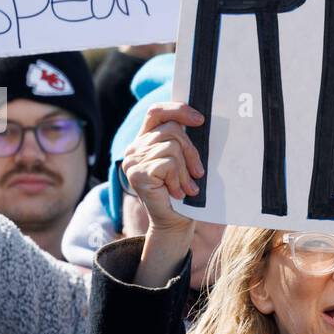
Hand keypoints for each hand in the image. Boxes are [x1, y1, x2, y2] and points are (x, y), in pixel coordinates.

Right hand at [124, 102, 205, 286]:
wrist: (174, 223)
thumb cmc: (183, 192)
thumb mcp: (183, 161)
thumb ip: (182, 141)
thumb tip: (200, 120)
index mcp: (145, 140)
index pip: (157, 112)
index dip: (178, 110)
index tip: (200, 120)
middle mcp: (135, 148)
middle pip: (171, 130)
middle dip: (191, 151)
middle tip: (198, 172)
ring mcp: (133, 161)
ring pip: (172, 147)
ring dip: (185, 171)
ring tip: (186, 187)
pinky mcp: (136, 173)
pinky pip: (168, 164)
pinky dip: (178, 179)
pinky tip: (178, 192)